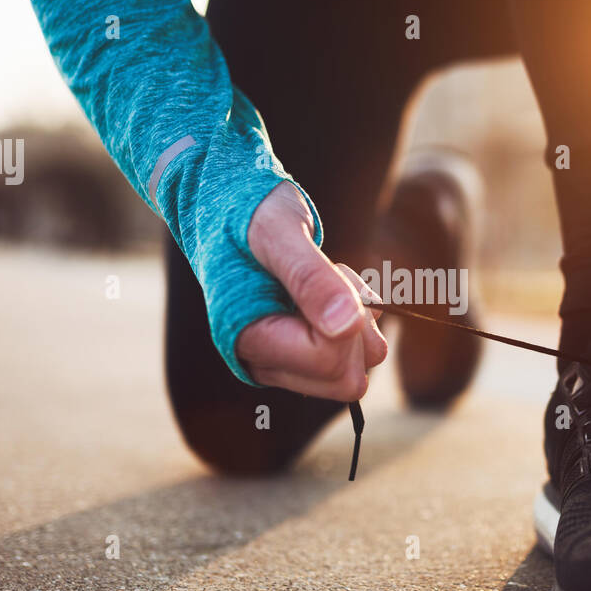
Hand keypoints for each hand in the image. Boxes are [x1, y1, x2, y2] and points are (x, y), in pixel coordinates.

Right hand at [237, 183, 386, 400]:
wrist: (231, 210)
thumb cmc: (249, 213)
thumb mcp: (279, 230)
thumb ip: (310, 276)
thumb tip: (345, 326)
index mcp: (249, 338)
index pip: (328, 360)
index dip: (347, 318)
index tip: (331, 272)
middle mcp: (264, 362)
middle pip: (346, 380)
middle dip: (357, 328)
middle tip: (333, 275)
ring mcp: (284, 364)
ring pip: (354, 375)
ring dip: (360, 324)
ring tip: (328, 279)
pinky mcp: (300, 358)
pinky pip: (352, 362)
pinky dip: (357, 325)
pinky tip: (331, 292)